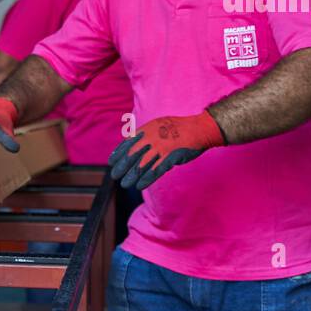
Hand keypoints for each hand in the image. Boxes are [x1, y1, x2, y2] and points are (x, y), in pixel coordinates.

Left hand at [108, 110, 224, 189]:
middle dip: (122, 166)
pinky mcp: (170, 158)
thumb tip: (132, 143)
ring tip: (125, 184)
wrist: (199, 129)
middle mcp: (151, 139)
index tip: (111, 162)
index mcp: (147, 130)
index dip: (118, 153)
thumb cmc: (178, 129)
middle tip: (115, 175)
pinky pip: (155, 171)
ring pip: (142, 165)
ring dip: (131, 176)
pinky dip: (146, 179)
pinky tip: (139, 185)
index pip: (128, 142)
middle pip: (132, 155)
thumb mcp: (158, 125)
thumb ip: (146, 135)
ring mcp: (160, 148)